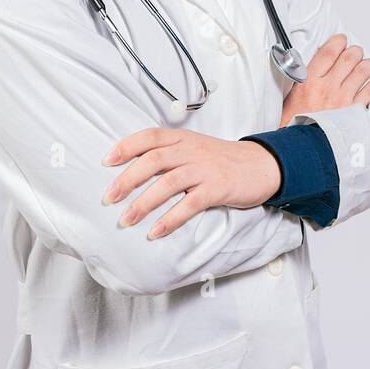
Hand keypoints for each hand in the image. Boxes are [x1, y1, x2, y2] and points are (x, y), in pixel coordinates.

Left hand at [101, 129, 281, 239]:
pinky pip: (190, 204)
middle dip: (127, 180)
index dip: (126, 147)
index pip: (150, 136)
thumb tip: (134, 170)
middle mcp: (192, 150)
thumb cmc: (223, 160)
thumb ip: (170, 153)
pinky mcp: (218, 188)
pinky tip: (156, 232)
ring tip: (126, 220)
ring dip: (143, 203)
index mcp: (184, 138)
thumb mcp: (196, 148)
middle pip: (153, 160)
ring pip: (168, 183)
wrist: (262, 165)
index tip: (106, 161)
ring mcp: (206, 169)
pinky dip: (170, 219)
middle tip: (109, 199)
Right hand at [279, 32, 369, 126]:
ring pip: (362, 72)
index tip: (341, 40)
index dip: (337, 42)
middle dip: (354, 52)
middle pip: (348, 59)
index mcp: (309, 82)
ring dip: (367, 64)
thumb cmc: (293, 128)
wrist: (301, 151)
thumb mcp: (288, 100)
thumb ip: (301, 82)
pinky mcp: (354, 112)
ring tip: (367, 63)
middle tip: (356, 51)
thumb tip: (308, 69)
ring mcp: (343, 100)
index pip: (327, 53)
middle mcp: (328, 88)